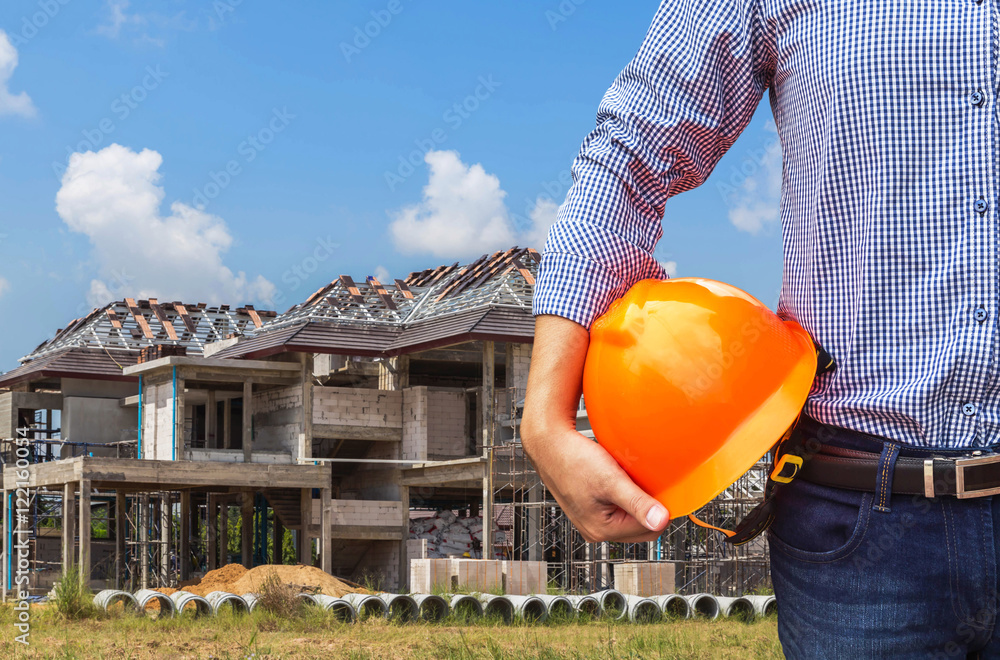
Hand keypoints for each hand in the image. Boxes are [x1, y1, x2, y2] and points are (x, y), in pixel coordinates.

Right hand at [521, 315, 668, 542]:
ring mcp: (592, 518)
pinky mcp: (590, 505)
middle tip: (653, 481)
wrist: (548, 442)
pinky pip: (618, 505)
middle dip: (650, 507)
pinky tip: (624, 476)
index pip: (649, 530)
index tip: (668, 488)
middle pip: (640, 526)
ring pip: (630, 514)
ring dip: (638, 499)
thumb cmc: (574, 459)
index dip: (662, 510)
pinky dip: (626, 493)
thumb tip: (662, 522)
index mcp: (601, 530)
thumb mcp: (610, 480)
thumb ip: (637, 503)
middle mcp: (595, 530)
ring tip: (636, 478)